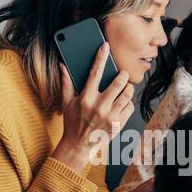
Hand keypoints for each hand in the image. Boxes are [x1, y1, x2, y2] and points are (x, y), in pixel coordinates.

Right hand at [51, 42, 133, 174]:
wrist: (78, 145)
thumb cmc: (72, 122)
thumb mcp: (66, 102)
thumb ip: (65, 83)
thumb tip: (61, 66)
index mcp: (86, 98)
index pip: (95, 72)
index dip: (100, 57)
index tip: (105, 46)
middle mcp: (100, 106)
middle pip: (120, 81)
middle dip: (122, 75)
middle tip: (120, 75)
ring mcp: (111, 116)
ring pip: (128, 93)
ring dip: (127, 88)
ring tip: (122, 89)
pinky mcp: (119, 124)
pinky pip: (130, 107)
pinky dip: (128, 103)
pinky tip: (121, 103)